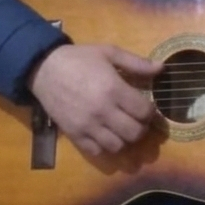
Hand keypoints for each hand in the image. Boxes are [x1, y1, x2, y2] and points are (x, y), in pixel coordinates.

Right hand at [27, 44, 163, 155]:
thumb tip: (161, 68)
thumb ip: (136, 62)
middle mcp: (102, 111)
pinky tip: (105, 134)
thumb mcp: (108, 53)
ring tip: (122, 129)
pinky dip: (105, 147)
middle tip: (137, 121)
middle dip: (141, 128)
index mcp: (113, 89)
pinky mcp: (74, 135)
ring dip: (124, 139)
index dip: (151, 112)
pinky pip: (97, 151)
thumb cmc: (79, 59)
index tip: (147, 108)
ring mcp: (87, 126)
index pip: (144, 112)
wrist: (43, 69)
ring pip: (118, 146)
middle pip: (135, 133)